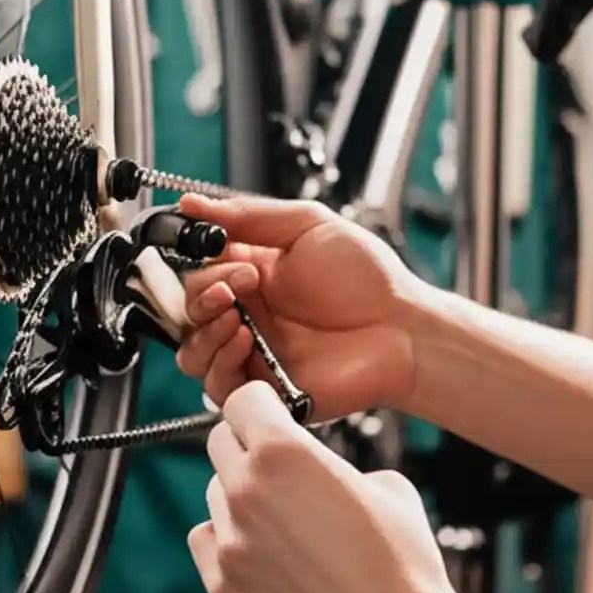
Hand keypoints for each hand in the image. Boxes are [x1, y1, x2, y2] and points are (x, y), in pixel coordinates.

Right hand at [176, 194, 422, 418]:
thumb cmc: (369, 281)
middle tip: (241, 285)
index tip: (221, 252)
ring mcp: (253, 354)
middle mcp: (247, 316)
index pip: (197, 272)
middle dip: (203, 295)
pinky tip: (247, 342)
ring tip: (237, 318)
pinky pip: (217, 386)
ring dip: (205, 332)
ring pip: (192, 354)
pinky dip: (222, 363)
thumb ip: (248, 214)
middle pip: (188, 313)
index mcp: (252, 275)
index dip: (201, 263)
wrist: (404, 330)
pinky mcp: (264, 389)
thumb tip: (191, 203)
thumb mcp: (309, 225)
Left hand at [188, 382, 518, 592]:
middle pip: (220, 443)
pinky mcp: (222, 585)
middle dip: (247, 445)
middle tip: (277, 464)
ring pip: (216, 495)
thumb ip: (339, 465)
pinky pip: (208, 542)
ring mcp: (229, 541)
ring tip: (285, 521)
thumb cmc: (403, 570)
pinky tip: (264, 552)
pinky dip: (227, 540)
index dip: (259, 404)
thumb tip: (326, 471)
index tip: (269, 412)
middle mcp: (245, 492)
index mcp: (283, 454)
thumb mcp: (389, 488)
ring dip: (241, 496)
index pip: (241, 401)